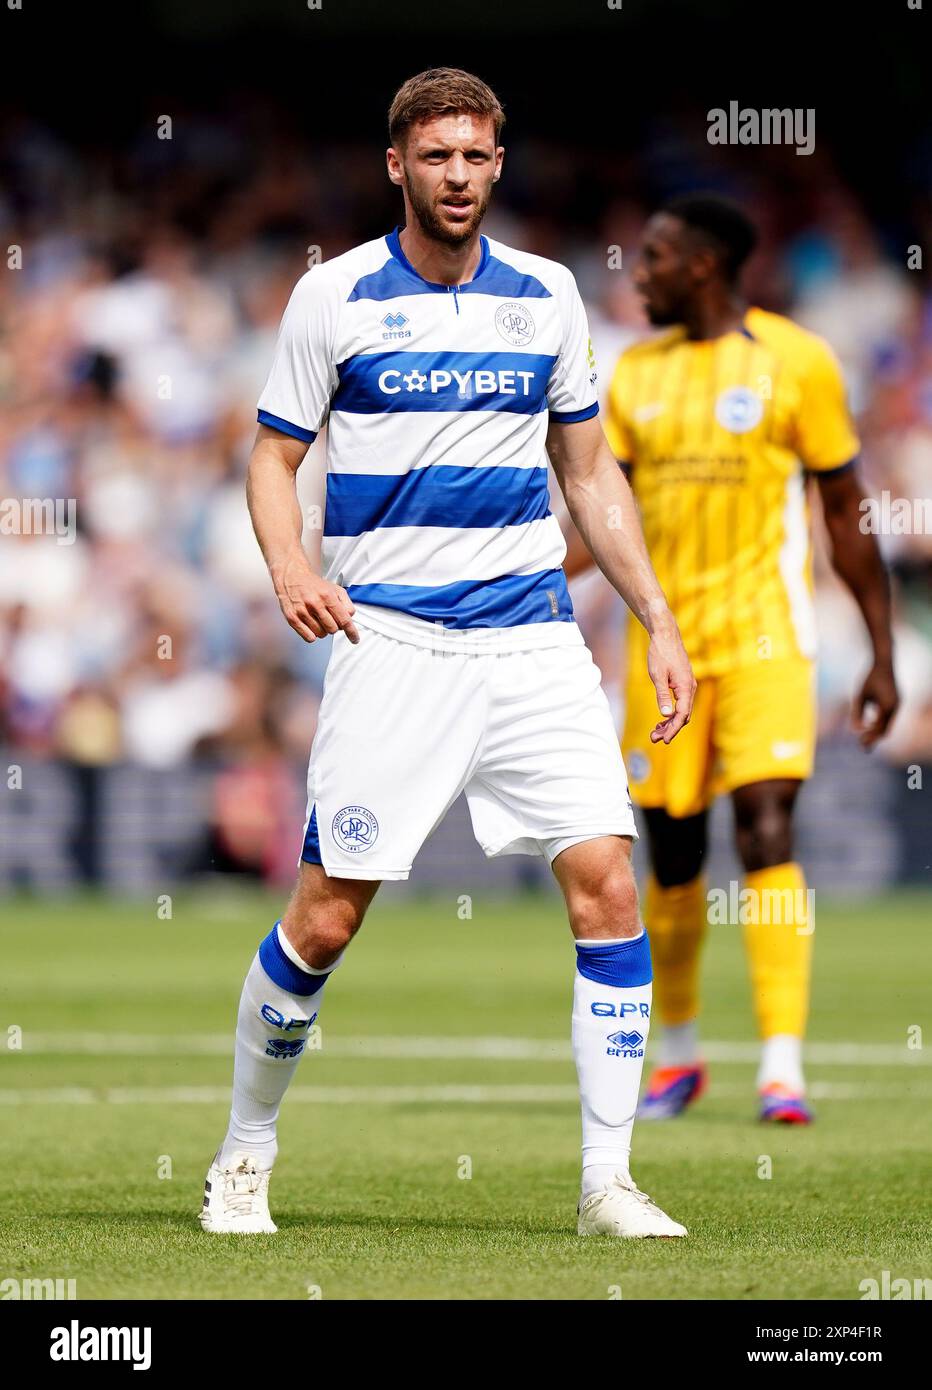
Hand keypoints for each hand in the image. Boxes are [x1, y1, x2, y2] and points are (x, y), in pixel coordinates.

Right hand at [274, 555, 358, 643]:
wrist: (291, 576)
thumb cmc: (314, 585)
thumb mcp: (335, 589)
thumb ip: (346, 603)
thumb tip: (350, 618)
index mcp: (327, 596)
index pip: (344, 620)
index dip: (351, 632)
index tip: (355, 639)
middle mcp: (315, 603)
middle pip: (333, 629)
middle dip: (334, 626)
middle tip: (329, 618)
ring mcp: (302, 611)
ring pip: (321, 634)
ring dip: (323, 630)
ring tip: (318, 620)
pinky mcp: (292, 618)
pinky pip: (308, 637)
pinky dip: (312, 634)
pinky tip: (311, 625)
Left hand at [647, 619, 695, 744]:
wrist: (665, 635)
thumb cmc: (660, 653)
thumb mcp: (658, 675)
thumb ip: (662, 696)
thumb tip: (666, 715)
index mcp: (686, 687)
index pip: (682, 715)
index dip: (673, 729)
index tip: (663, 740)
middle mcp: (690, 688)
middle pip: (683, 715)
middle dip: (670, 729)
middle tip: (654, 738)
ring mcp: (688, 685)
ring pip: (682, 710)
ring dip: (669, 722)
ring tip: (655, 732)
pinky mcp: (683, 682)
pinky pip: (680, 702)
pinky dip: (671, 712)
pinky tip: (662, 718)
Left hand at [853, 659, 898, 747]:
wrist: (884, 663)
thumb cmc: (869, 678)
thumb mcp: (859, 696)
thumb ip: (856, 713)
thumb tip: (854, 731)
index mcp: (887, 706)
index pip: (878, 728)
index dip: (869, 737)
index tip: (860, 743)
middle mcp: (895, 707)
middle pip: (885, 730)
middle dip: (874, 739)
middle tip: (863, 747)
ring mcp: (898, 705)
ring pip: (888, 725)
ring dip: (877, 732)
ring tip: (865, 739)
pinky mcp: (897, 702)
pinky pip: (889, 718)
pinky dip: (880, 724)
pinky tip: (869, 725)